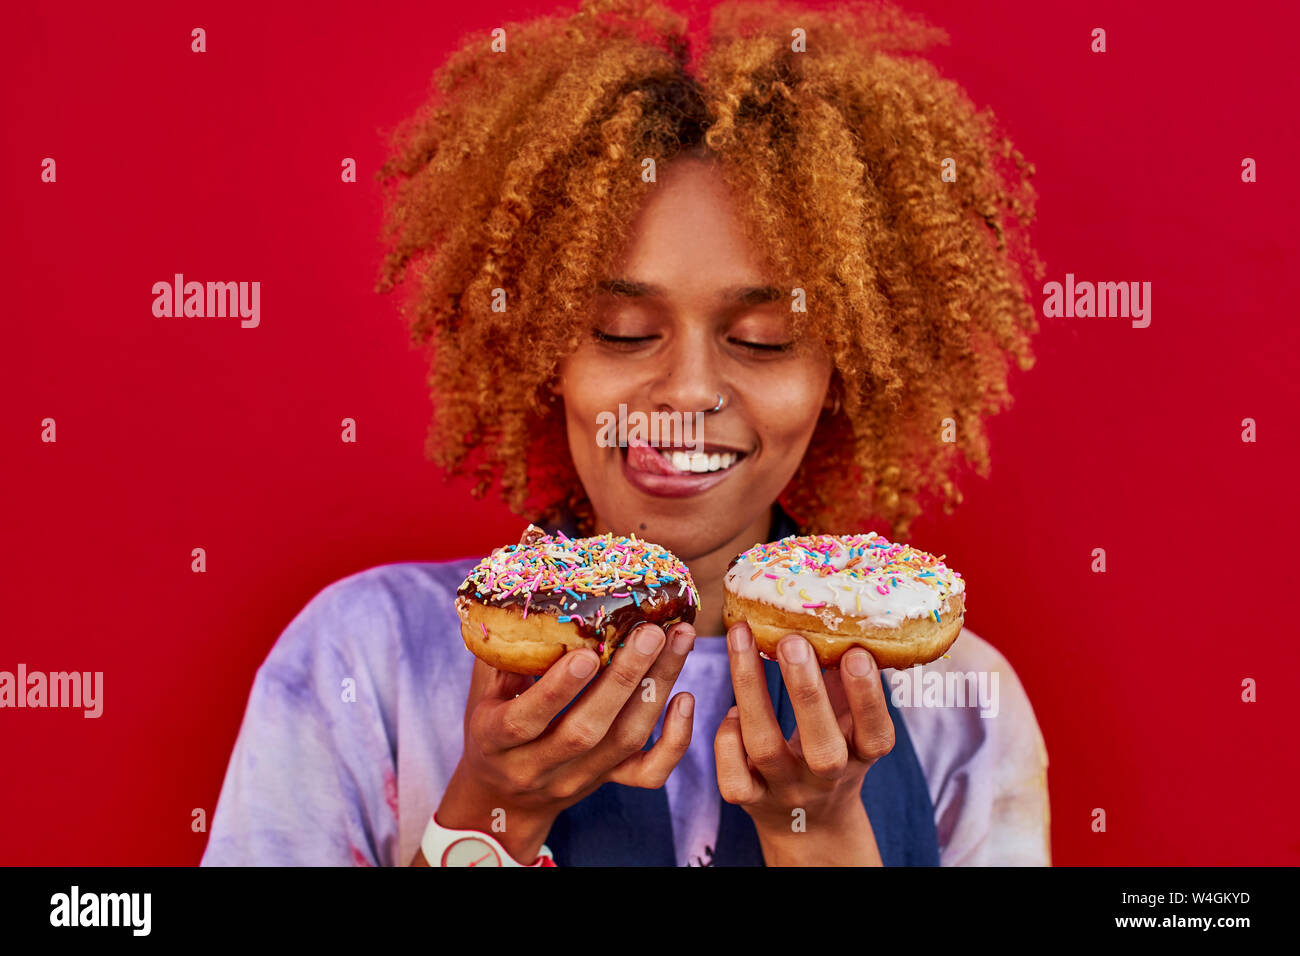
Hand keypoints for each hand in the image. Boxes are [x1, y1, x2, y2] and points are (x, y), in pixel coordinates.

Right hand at [429, 621, 695, 863]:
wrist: (503, 796)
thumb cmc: (492, 723)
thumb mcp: (483, 688)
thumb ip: (502, 645)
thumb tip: (528, 577)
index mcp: (495, 738)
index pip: (525, 720)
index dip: (557, 690)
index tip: (588, 653)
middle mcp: (536, 765)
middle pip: (586, 731)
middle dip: (623, 680)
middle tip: (651, 632)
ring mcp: (576, 778)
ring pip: (624, 742)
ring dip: (656, 690)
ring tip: (678, 642)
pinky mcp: (607, 782)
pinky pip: (649, 773)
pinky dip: (674, 740)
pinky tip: (685, 698)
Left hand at [714, 621, 894, 865]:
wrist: (811, 823)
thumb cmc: (835, 748)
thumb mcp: (854, 722)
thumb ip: (850, 682)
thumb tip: (848, 618)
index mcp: (862, 754)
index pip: (874, 732)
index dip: (867, 696)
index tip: (856, 652)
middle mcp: (826, 776)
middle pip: (821, 745)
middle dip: (806, 692)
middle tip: (792, 640)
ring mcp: (786, 790)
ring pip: (765, 748)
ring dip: (752, 691)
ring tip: (742, 639)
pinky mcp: (751, 799)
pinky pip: (733, 778)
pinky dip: (727, 740)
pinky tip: (732, 711)